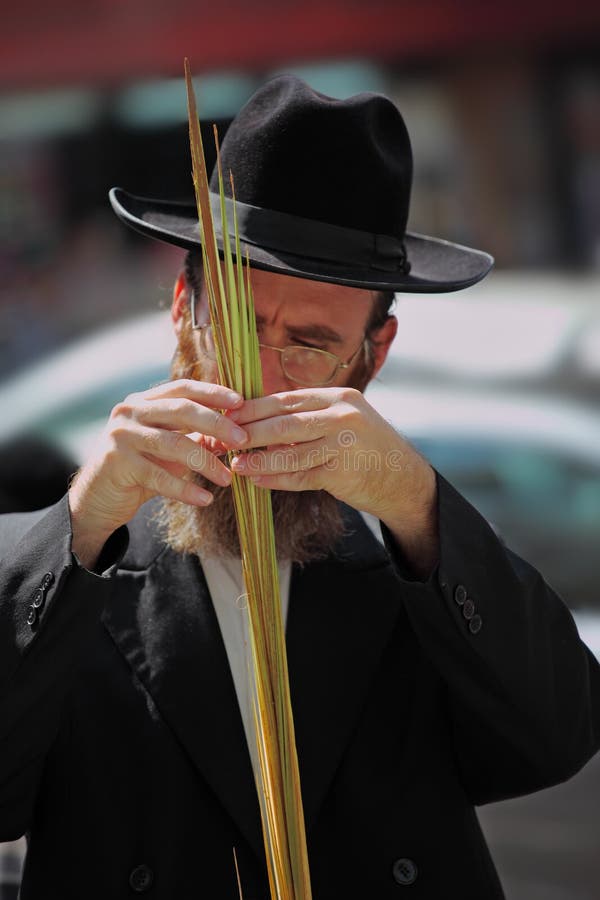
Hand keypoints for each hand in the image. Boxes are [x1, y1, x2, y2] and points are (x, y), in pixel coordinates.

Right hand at [68, 379, 246, 566]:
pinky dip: (185, 489)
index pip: (182, 388)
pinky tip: (205, 499)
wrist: (98, 499)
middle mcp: (129, 412)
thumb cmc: (140, 470)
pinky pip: (160, 476)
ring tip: (227, 478)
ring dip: (206, 462)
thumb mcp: (169, 450)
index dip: (213, 393)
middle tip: (243, 439)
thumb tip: (234, 433)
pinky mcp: (116, 463)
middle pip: (181, 410)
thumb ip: (195, 437)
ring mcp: (120, 436)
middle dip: (216, 423)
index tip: (241, 402)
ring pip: (174, 444)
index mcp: (143, 401)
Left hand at [229, 387, 437, 573]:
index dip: (254, 408)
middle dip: (250, 432)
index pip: (286, 399)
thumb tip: (259, 418)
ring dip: (259, 460)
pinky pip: (301, 477)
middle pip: (285, 423)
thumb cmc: (364, 447)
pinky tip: (258, 481)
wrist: (402, 477)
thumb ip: (309, 416)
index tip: (227, 415)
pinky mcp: (343, 473)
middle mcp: (342, 416)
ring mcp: (344, 445)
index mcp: (338, 397)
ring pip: (290, 452)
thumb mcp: (343, 419)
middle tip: (223, 439)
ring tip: (235, 465)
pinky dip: (277, 480)